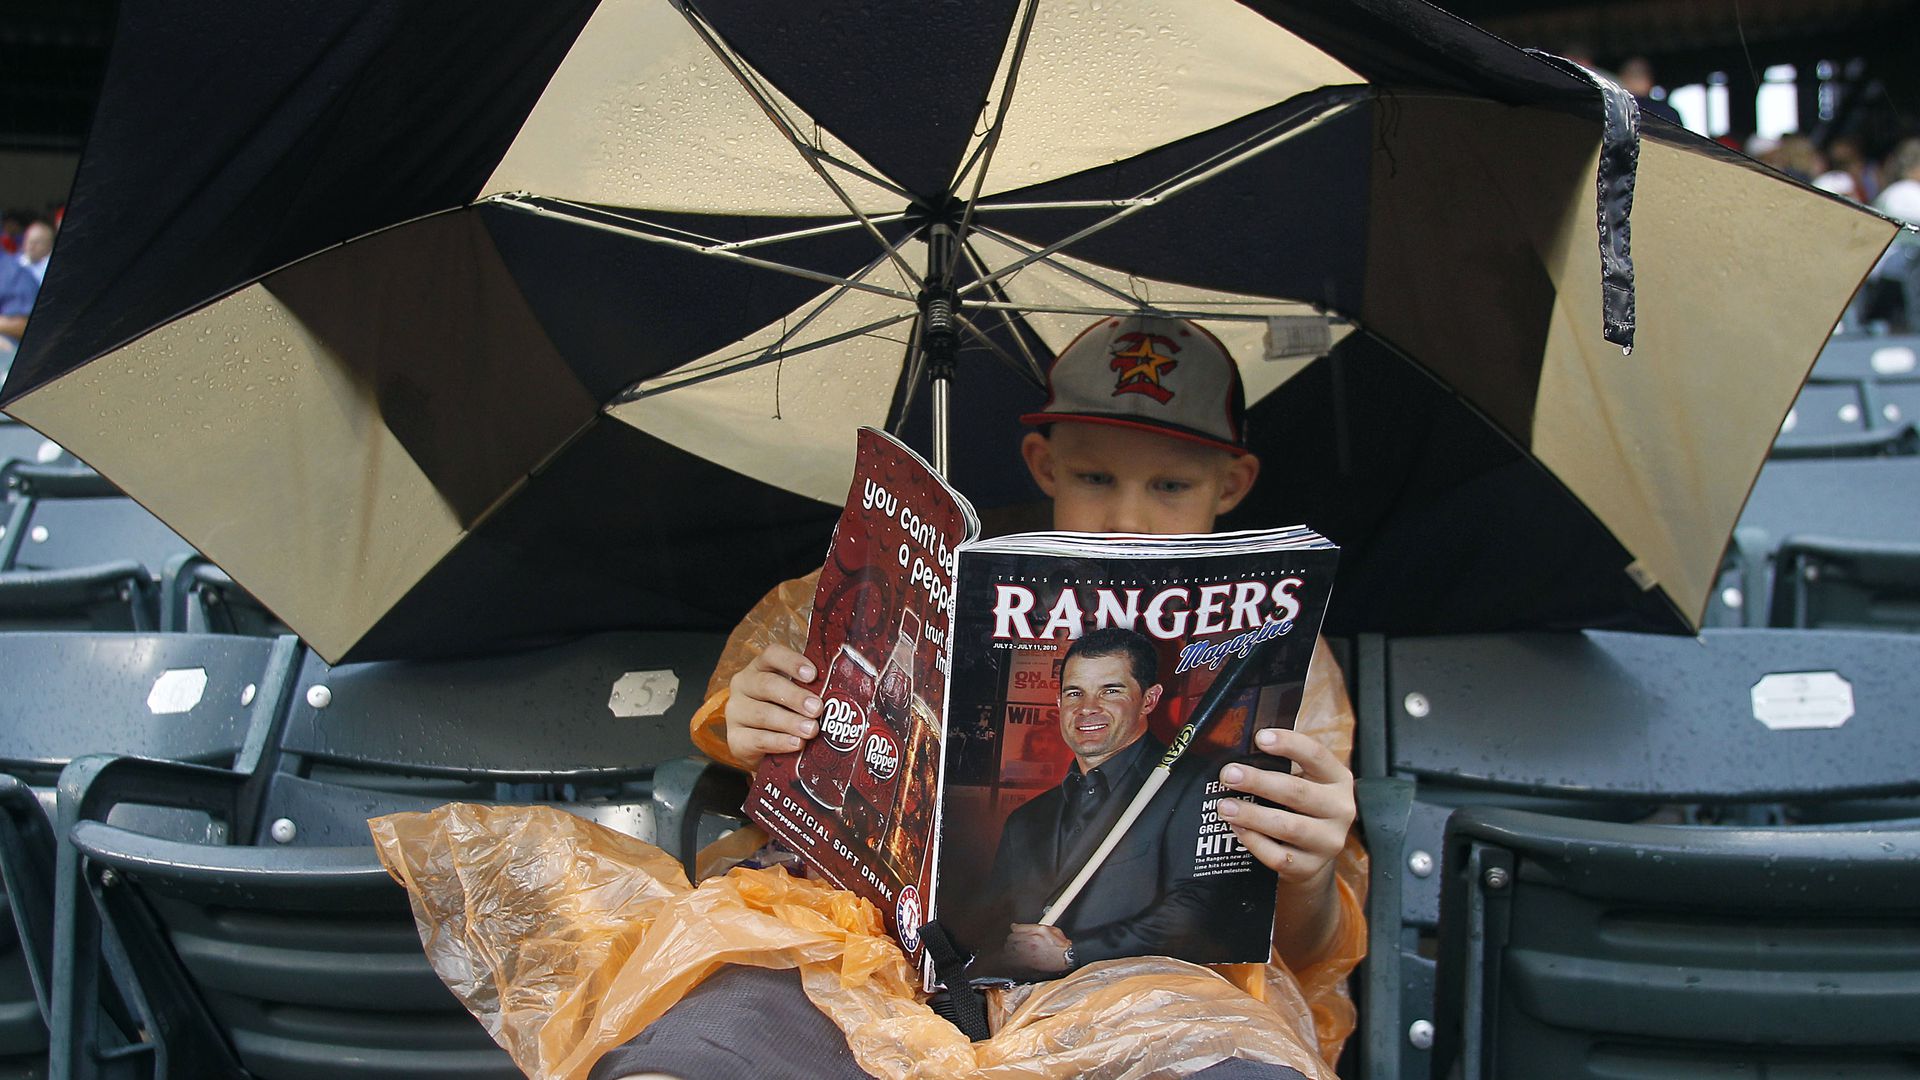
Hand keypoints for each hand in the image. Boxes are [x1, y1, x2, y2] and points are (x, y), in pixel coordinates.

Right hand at [725, 645, 823, 769]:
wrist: (763, 750)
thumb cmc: (785, 715)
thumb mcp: (795, 699)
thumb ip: (811, 692)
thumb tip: (843, 696)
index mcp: (760, 668)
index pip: (771, 655)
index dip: (792, 661)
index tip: (813, 674)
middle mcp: (744, 686)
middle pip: (767, 685)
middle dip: (795, 696)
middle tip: (817, 708)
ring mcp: (736, 713)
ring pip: (763, 714)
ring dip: (790, 722)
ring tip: (811, 730)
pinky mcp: (735, 740)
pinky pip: (757, 739)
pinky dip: (779, 742)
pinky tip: (796, 744)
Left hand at [1004, 923, 1072, 973]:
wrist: (1066, 959)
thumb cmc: (1061, 946)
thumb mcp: (1054, 930)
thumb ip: (1040, 927)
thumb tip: (1032, 926)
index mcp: (1037, 931)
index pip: (1017, 928)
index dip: (1015, 929)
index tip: (1015, 930)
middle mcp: (1031, 941)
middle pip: (1011, 937)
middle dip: (1012, 938)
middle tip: (1016, 940)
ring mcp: (1028, 952)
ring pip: (1010, 948)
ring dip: (1011, 947)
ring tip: (1015, 948)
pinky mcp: (1027, 962)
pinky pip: (1012, 959)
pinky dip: (1011, 957)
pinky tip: (1015, 957)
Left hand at [1215, 727, 1355, 885]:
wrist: (1313, 854)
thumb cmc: (1300, 806)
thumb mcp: (1304, 781)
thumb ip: (1279, 766)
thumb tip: (1237, 750)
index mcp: (1338, 780)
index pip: (1316, 755)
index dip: (1289, 744)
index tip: (1259, 737)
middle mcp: (1339, 810)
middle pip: (1297, 792)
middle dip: (1259, 782)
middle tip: (1228, 774)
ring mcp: (1328, 841)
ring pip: (1288, 827)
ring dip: (1252, 815)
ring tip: (1224, 806)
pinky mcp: (1310, 868)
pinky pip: (1278, 856)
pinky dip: (1254, 842)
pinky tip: (1237, 829)